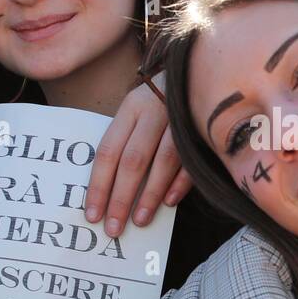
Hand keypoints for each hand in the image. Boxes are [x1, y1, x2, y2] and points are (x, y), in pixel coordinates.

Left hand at [83, 79, 191, 235]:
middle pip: (132, 160)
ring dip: (150, 195)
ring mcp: (181, 119)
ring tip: (139, 222)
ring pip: (162, 162)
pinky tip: (169, 203)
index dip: (98, 185)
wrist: (204, 70)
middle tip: (113, 229)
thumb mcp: (138, 111)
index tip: (92, 215)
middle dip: (121, 198)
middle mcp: (154, 112)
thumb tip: (108, 189)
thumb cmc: (161, 102)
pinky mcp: (205, 127)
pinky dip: (180, 182)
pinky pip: (191, 159)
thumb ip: (126, 141)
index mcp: (131, 109)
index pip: (108, 151)